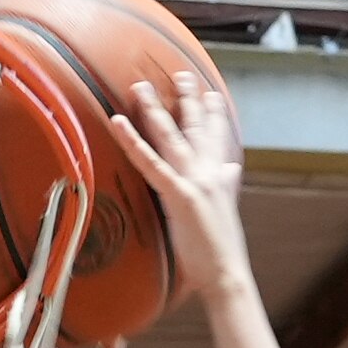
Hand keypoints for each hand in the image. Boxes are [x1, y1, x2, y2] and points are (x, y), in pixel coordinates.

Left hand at [103, 72, 250, 314]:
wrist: (227, 273)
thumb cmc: (221, 250)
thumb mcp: (225, 209)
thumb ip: (225, 184)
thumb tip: (229, 168)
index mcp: (221, 177)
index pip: (218, 137)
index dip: (215, 113)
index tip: (211, 94)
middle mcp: (211, 172)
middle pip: (197, 127)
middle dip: (188, 98)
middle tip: (180, 74)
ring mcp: (195, 181)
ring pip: (171, 136)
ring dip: (155, 108)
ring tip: (139, 87)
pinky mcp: (179, 194)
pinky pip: (149, 161)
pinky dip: (132, 140)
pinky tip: (118, 122)